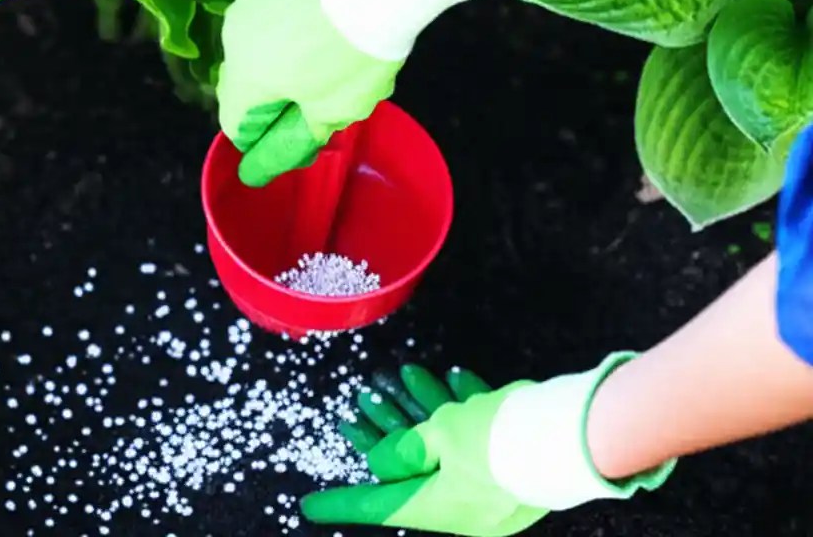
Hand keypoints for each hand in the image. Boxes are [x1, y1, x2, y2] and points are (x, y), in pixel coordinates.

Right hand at [216, 0, 500, 187]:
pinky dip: (297, 5)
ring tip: (329, 41)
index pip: (235, 122)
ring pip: (261, 30)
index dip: (258, 139)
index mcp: (247, 76)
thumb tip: (276, 156)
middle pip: (247, 74)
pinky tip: (331, 3)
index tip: (286, 139)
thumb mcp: (338, 107)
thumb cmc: (356, 51)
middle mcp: (236, 33)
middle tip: (316, 91)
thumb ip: (302, 134)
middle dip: (274, 89)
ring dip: (284, 44)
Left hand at [305, 358, 673, 535]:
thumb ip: (403, 449)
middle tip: (357, 405)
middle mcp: (465, 506)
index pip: (378, 505)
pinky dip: (464, 410)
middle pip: (410, 471)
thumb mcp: (439, 439)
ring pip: (445, 446)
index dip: (340, 504)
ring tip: (400, 375)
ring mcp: (494, 486)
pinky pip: (481, 438)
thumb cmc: (500, 440)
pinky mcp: (518, 463)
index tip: (307, 506)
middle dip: (384, 432)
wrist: (577, 436)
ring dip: (422, 409)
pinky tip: (457, 378)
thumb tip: (381, 462)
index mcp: (440, 509)